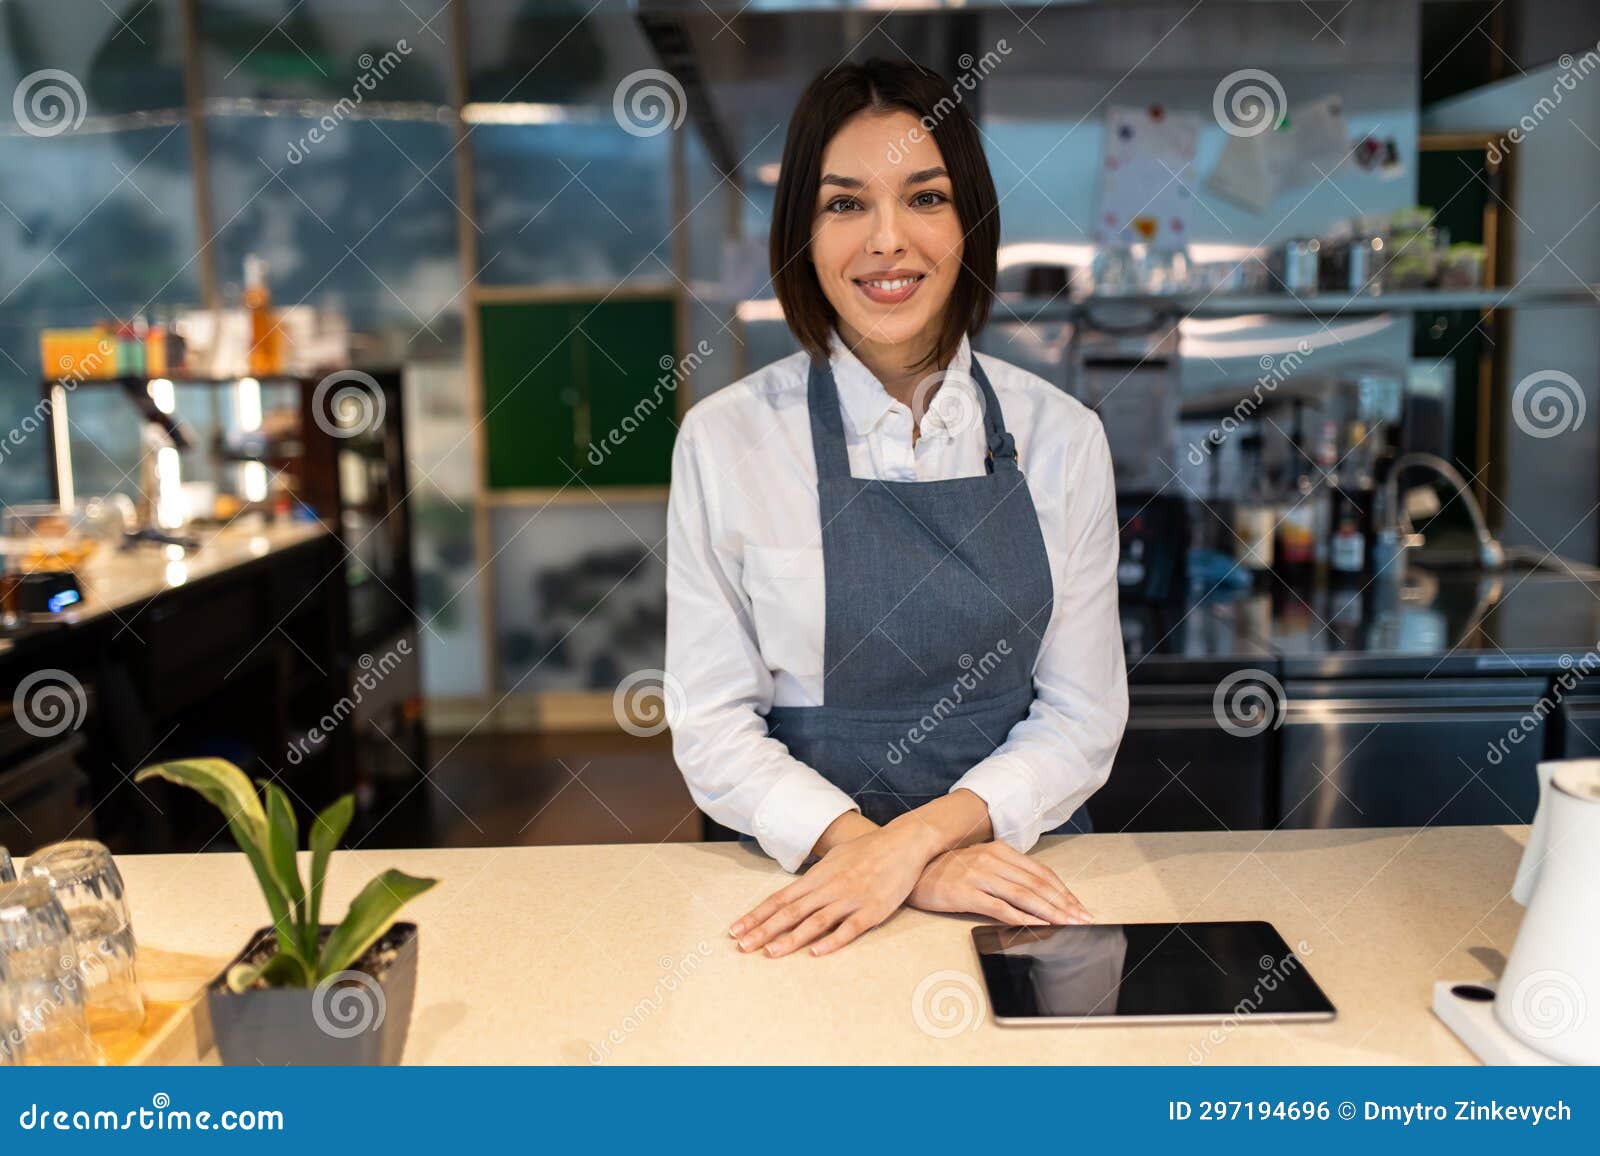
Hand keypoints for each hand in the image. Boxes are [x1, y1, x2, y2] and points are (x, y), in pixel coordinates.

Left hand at [729, 818, 939, 956]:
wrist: (903, 842)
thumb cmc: (867, 851)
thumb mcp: (834, 859)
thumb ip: (814, 878)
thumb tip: (795, 891)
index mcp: (817, 877)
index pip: (780, 899)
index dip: (757, 915)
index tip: (735, 929)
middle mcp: (829, 888)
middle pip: (790, 912)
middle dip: (763, 930)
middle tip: (742, 946)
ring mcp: (850, 899)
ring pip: (815, 921)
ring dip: (790, 938)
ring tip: (770, 953)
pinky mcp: (872, 910)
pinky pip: (849, 928)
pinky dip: (832, 940)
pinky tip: (815, 952)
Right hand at [909, 841, 1090, 924]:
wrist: (910, 870)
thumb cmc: (946, 870)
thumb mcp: (980, 863)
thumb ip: (1006, 873)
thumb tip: (1037, 894)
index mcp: (1000, 850)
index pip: (1041, 872)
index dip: (1063, 891)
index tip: (1079, 907)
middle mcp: (992, 859)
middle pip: (1037, 884)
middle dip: (1064, 904)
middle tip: (1083, 919)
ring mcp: (979, 874)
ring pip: (1024, 895)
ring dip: (1049, 912)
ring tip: (1067, 925)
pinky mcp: (965, 892)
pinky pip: (1000, 907)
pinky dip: (1022, 917)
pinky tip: (1036, 926)